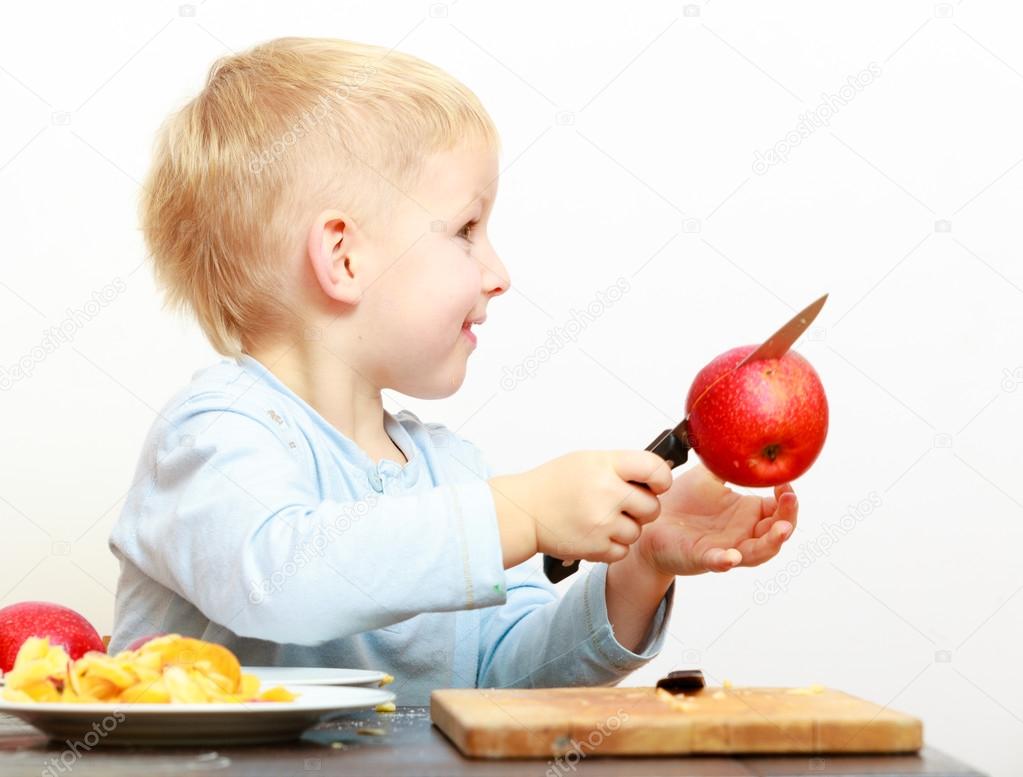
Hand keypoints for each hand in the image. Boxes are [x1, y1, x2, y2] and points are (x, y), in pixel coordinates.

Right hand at [490, 451, 672, 567]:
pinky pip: (623, 551)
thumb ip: (622, 466)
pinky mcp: (596, 548)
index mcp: (605, 465)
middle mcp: (606, 493)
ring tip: (602, 518)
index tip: (656, 483)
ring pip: (638, 532)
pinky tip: (597, 533)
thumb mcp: (588, 460)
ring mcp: (602, 523)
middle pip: (652, 507)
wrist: (524, 512)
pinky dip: (613, 546)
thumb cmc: (554, 484)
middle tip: (622, 504)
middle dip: (642, 508)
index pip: (655, 469)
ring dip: (625, 528)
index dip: (661, 478)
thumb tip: (656, 475)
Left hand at [636, 463, 797, 576]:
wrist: (652, 522)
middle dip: (788, 518)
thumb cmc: (682, 501)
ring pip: (756, 552)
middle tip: (789, 500)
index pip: (778, 509)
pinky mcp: (702, 557)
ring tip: (781, 530)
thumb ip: (728, 462)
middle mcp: (742, 533)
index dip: (787, 499)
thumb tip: (743, 440)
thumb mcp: (708, 475)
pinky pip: (717, 562)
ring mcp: (725, 547)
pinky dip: (726, 561)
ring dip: (771, 543)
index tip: (785, 481)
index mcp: (747, 513)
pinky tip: (732, 557)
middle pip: (776, 532)